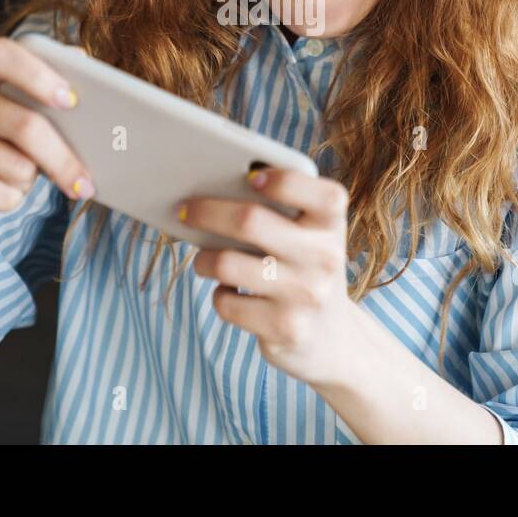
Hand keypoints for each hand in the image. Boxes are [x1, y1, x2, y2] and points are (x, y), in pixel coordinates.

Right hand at [0, 37, 93, 225]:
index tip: (71, 101)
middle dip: (62, 158)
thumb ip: (46, 81)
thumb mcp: (18, 104)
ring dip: (30, 178)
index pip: (0, 55)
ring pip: (18, 166)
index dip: (38, 76)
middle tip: (86, 180)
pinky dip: (13, 198)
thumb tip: (81, 58)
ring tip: (17, 171)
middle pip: (24, 125)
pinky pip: (2, 195)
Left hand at [184, 168, 362, 387]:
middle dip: (206, 211)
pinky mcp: (285, 329)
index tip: (250, 177)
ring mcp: (306, 296)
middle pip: (250, 221)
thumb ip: (279, 211)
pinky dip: (219, 295)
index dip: (282, 180)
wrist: (333, 339)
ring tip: (203, 259)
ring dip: (204, 260)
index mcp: (332, 224)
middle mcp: (325, 258)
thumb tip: (209, 193)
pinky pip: (226, 303)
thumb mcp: (309, 237)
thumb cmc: (306, 270)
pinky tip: (229, 292)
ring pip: (227, 263)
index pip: (318, 192)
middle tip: (184, 210)